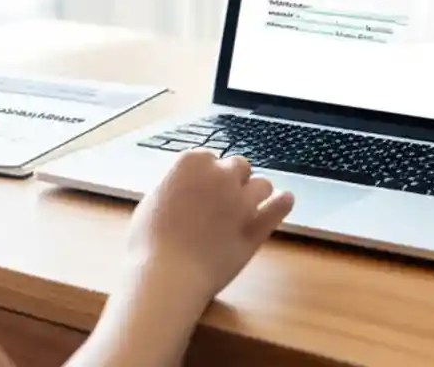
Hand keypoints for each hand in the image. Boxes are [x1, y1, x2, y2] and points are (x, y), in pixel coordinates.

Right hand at [126, 150, 294, 302]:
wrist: (168, 276)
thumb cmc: (149, 243)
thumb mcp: (152, 202)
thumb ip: (174, 187)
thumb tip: (183, 188)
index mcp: (192, 163)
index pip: (208, 158)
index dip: (205, 174)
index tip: (200, 189)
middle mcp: (221, 175)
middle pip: (238, 165)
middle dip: (232, 179)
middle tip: (221, 200)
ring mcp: (243, 200)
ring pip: (263, 184)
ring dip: (254, 193)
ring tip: (245, 206)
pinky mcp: (257, 226)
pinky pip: (279, 207)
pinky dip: (282, 203)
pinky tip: (284, 201)